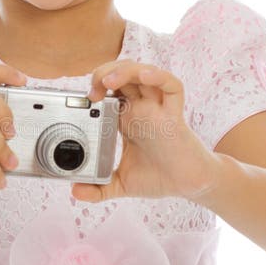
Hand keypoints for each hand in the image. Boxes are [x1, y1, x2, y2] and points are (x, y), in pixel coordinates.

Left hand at [71, 60, 220, 202]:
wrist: (189, 186)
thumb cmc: (159, 177)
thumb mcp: (121, 183)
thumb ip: (98, 189)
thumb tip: (76, 193)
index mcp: (126, 119)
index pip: (107, 90)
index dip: (93, 87)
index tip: (79, 101)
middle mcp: (141, 109)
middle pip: (122, 74)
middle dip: (103, 74)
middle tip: (92, 92)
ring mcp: (158, 109)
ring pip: (143, 73)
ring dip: (124, 71)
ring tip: (108, 82)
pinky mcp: (175, 115)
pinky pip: (172, 86)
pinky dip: (158, 76)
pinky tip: (144, 77)